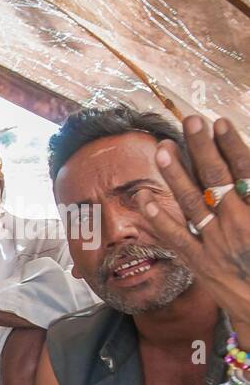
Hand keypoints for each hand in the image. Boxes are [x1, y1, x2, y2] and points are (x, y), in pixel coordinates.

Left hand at [147, 116, 249, 328]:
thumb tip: (247, 178)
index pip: (247, 171)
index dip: (232, 145)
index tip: (219, 122)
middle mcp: (240, 224)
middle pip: (217, 179)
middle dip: (202, 148)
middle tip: (189, 120)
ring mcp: (217, 244)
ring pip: (192, 203)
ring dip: (176, 174)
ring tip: (162, 149)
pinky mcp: (200, 264)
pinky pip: (176, 238)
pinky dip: (159, 218)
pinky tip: (144, 200)